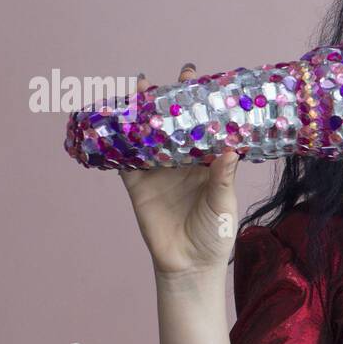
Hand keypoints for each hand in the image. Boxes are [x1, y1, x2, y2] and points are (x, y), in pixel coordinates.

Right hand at [120, 64, 241, 277]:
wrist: (189, 266)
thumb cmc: (215, 235)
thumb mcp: (224, 204)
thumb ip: (223, 177)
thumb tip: (231, 150)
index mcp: (207, 163)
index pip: (204, 128)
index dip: (202, 104)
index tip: (201, 79)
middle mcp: (182, 162)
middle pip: (172, 125)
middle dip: (168, 101)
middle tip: (165, 77)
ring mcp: (158, 172)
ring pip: (147, 136)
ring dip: (140, 114)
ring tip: (138, 88)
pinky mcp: (138, 185)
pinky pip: (124, 160)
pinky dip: (117, 143)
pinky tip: (111, 122)